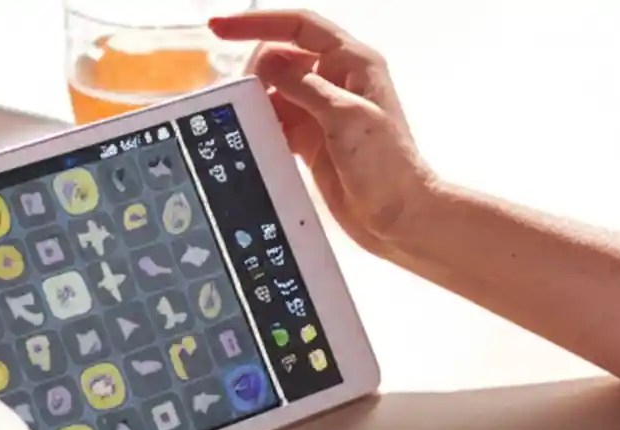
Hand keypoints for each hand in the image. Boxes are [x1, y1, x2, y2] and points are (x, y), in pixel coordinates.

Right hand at [210, 11, 436, 256]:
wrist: (399, 217)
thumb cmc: (389, 167)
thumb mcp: (346, 117)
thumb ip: (304, 86)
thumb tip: (267, 62)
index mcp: (353, 63)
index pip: (299, 26)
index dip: (258, 22)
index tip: (220, 27)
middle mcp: (338, 81)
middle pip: (282, 58)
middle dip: (257, 72)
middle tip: (239, 94)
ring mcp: (323, 112)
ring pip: (276, 92)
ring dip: (257, 102)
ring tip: (241, 118)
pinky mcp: (312, 140)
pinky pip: (277, 122)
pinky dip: (262, 127)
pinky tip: (252, 137)